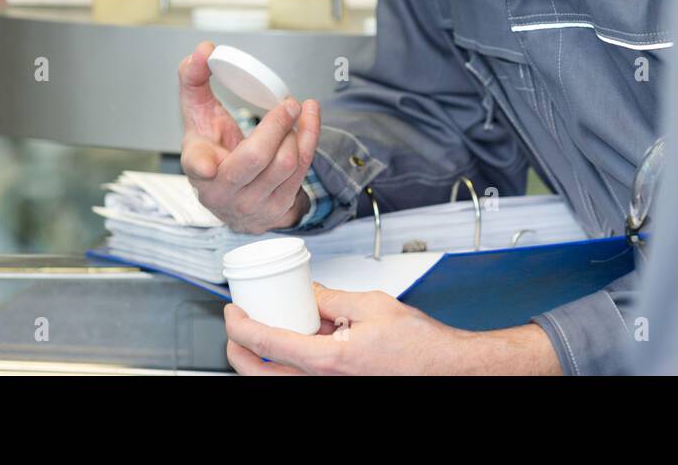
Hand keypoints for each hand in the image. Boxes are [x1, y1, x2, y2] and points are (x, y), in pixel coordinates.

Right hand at [178, 40, 320, 232]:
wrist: (233, 197)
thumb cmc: (213, 151)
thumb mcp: (199, 116)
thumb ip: (194, 80)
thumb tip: (204, 49)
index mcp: (197, 165)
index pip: (196, 164)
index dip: (201, 165)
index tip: (207, 164)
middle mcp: (222, 191)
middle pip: (256, 157)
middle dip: (277, 125)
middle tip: (288, 103)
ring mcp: (251, 204)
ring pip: (284, 163)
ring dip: (295, 132)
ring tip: (293, 113)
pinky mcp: (278, 208)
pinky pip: (302, 170)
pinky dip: (310, 139)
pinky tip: (309, 121)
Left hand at [224, 284, 561, 374]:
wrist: (445, 369)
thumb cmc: (421, 347)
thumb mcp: (373, 306)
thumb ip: (333, 298)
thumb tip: (308, 291)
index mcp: (329, 360)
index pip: (267, 343)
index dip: (240, 325)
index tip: (232, 310)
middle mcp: (325, 382)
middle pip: (260, 373)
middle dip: (239, 348)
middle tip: (237, 325)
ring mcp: (331, 386)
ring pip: (279, 377)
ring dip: (265, 355)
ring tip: (267, 328)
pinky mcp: (340, 384)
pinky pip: (304, 374)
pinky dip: (292, 358)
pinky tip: (302, 337)